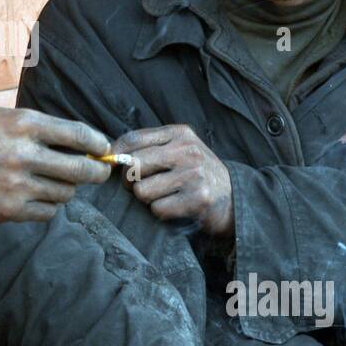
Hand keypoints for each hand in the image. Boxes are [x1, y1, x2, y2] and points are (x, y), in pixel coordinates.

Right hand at [0, 109, 111, 222]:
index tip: (103, 148)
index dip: (98, 144)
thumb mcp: (5, 117)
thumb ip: (40, 128)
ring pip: (65, 193)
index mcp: (25, 124)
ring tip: (55, 182)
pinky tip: (38, 197)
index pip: (79, 135)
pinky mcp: (9, 209)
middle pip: (80, 169)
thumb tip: (79, 141)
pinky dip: (49, 206)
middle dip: (97, 172)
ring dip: (67, 189)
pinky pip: (47, 212)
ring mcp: (17, 184)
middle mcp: (24, 153)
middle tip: (99, 173)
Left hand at [112, 125, 233, 235]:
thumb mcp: (180, 149)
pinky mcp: (198, 199)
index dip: (115, 154)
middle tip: (139, 186)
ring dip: (147, 199)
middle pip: (133, 165)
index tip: (111, 165)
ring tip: (163, 196)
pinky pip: (158, 209)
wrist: (235, 197)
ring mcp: (194, 175)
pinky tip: (175, 206)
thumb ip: (149, 146)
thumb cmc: (198, 173)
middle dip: (129, 181)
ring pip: (142, 190)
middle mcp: (187, 151)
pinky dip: (161, 212)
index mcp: (179, 134)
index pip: (133, 139)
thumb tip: (110, 154)